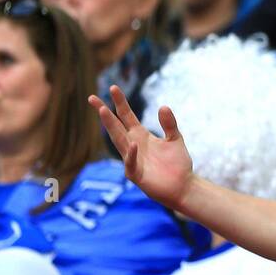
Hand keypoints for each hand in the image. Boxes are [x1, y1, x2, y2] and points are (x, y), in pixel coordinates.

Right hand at [89, 85, 194, 210]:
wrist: (183, 186)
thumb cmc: (177, 164)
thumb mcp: (175, 139)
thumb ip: (169, 124)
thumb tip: (163, 106)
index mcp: (140, 135)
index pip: (126, 116)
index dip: (120, 102)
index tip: (113, 87)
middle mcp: (133, 145)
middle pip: (116, 126)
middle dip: (104, 112)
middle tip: (92, 98)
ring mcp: (132, 160)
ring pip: (119, 141)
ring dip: (111, 127)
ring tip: (103, 111)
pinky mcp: (136, 175)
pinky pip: (131, 163)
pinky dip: (131, 154)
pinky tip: (133, 144)